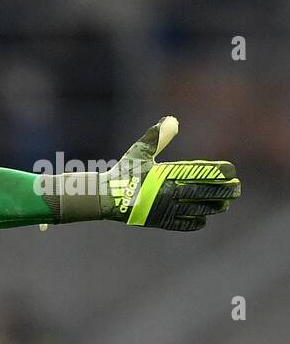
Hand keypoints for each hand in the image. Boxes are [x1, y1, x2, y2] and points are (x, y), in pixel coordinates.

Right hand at [104, 117, 240, 230]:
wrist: (105, 197)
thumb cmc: (124, 172)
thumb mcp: (139, 152)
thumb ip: (159, 137)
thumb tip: (172, 120)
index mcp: (169, 173)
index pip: (204, 172)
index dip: (221, 172)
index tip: (230, 171)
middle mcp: (171, 191)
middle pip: (208, 191)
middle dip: (226, 190)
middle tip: (237, 188)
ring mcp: (166, 208)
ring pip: (201, 208)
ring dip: (216, 206)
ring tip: (224, 204)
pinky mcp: (160, 221)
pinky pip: (185, 223)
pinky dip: (197, 221)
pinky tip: (203, 217)